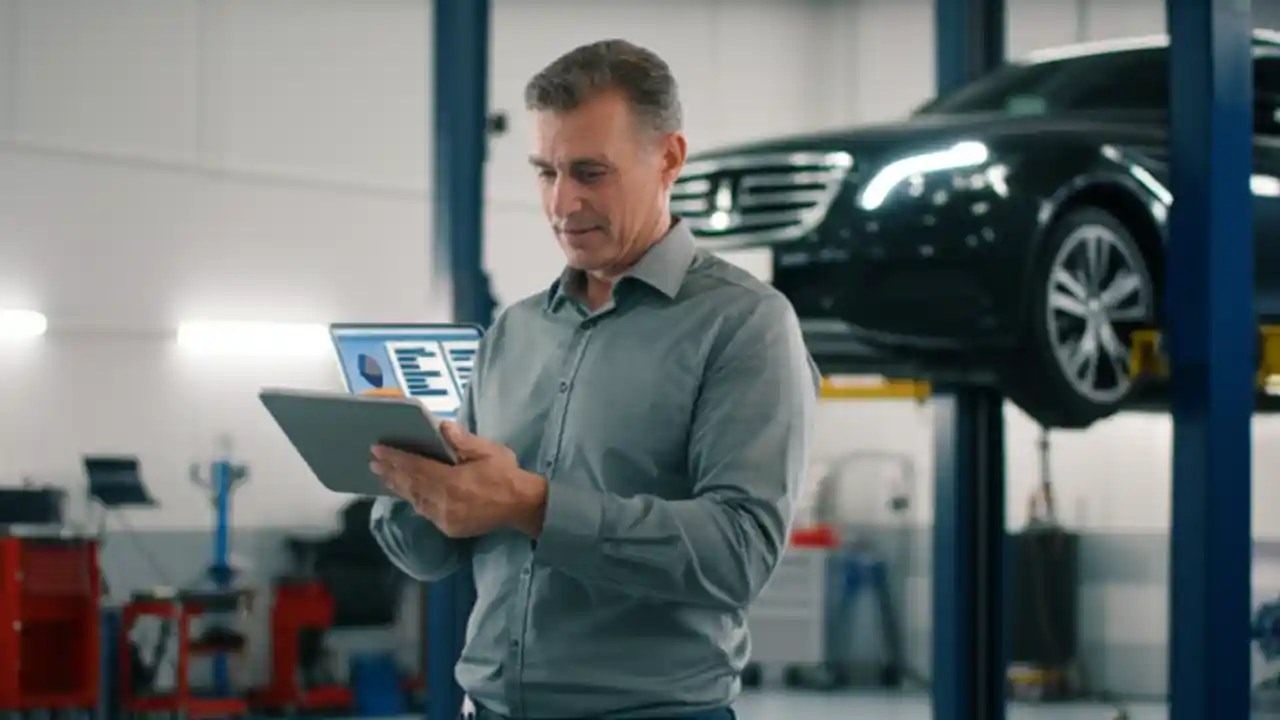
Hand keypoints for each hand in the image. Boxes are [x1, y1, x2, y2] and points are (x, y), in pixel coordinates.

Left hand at [370, 421, 547, 538]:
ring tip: (385, 476)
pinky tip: (408, 494)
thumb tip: (442, 427)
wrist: (522, 505)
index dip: (395, 458)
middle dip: (391, 473)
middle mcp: (443, 502)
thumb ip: (463, 441)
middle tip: (373, 462)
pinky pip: (426, 512)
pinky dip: (414, 500)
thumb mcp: (488, 451)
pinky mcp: (449, 528)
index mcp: (451, 482)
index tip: (377, 450)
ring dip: (399, 487)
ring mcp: (445, 518)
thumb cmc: (505, 474)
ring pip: (416, 501)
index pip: (415, 467)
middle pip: (410, 485)